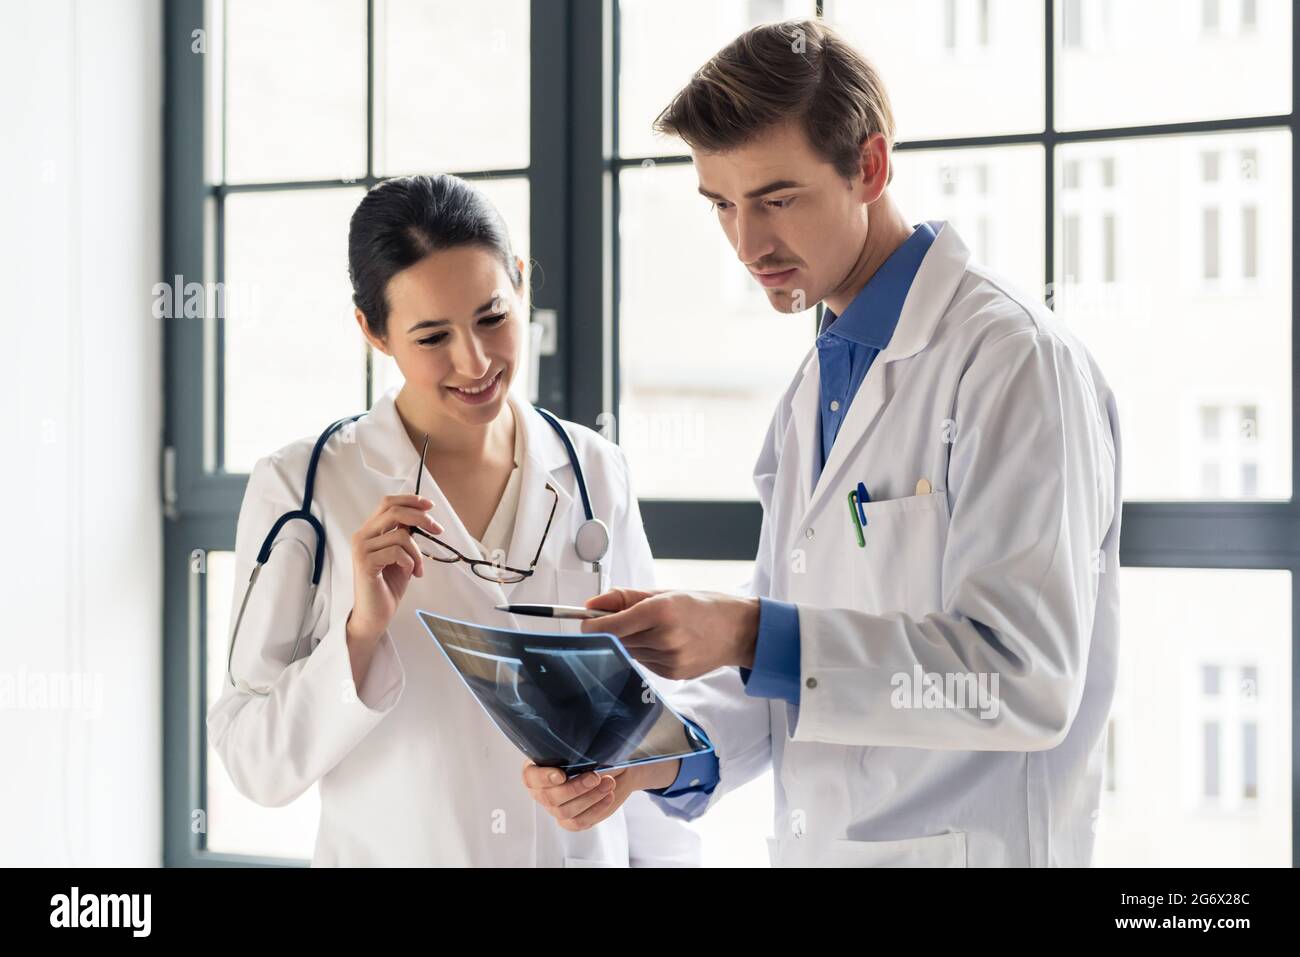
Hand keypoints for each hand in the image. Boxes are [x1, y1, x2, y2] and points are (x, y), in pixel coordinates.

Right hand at [348, 493, 443, 639]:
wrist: (375, 614)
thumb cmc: (388, 585)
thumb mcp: (401, 554)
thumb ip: (404, 535)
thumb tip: (421, 517)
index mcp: (369, 531)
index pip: (387, 503)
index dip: (410, 500)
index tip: (430, 505)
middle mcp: (362, 536)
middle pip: (394, 511)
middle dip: (421, 518)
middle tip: (438, 529)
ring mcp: (361, 548)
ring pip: (401, 536)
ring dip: (417, 553)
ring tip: (418, 569)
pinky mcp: (365, 562)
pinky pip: (397, 552)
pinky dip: (410, 563)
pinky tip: (410, 574)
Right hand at [522, 760, 678, 830]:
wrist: (610, 766)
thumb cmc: (591, 752)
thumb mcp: (581, 745)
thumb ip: (574, 749)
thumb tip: (579, 752)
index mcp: (537, 769)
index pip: (530, 777)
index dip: (544, 778)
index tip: (562, 775)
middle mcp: (542, 791)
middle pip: (549, 798)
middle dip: (574, 788)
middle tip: (595, 776)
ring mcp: (555, 808)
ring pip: (565, 812)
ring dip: (589, 798)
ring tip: (608, 783)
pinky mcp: (571, 820)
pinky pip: (579, 822)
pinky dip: (595, 809)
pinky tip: (608, 796)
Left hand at [579, 588, 759, 679]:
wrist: (739, 630)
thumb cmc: (703, 606)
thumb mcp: (665, 592)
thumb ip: (625, 599)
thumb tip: (590, 605)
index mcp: (660, 611)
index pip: (608, 627)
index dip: (591, 626)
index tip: (585, 622)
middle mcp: (663, 637)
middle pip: (615, 641)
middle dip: (610, 632)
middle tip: (621, 619)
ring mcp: (669, 659)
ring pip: (629, 653)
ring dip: (630, 642)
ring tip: (653, 629)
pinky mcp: (672, 674)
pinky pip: (644, 663)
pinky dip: (646, 653)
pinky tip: (664, 643)